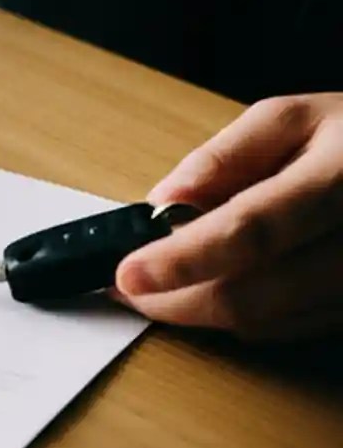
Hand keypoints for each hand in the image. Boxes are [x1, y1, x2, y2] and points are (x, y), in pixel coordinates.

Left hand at [114, 93, 342, 340]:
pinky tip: (224, 286)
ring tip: (169, 282)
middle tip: (130, 288)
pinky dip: (246, 317)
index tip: (127, 274)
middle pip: (254, 296)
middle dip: (176, 300)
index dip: (181, 260)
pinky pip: (294, 330)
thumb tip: (161, 202)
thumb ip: (223, 158)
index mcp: (341, 176)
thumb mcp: (292, 118)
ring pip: (269, 323)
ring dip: (204, 311)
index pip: (250, 231)